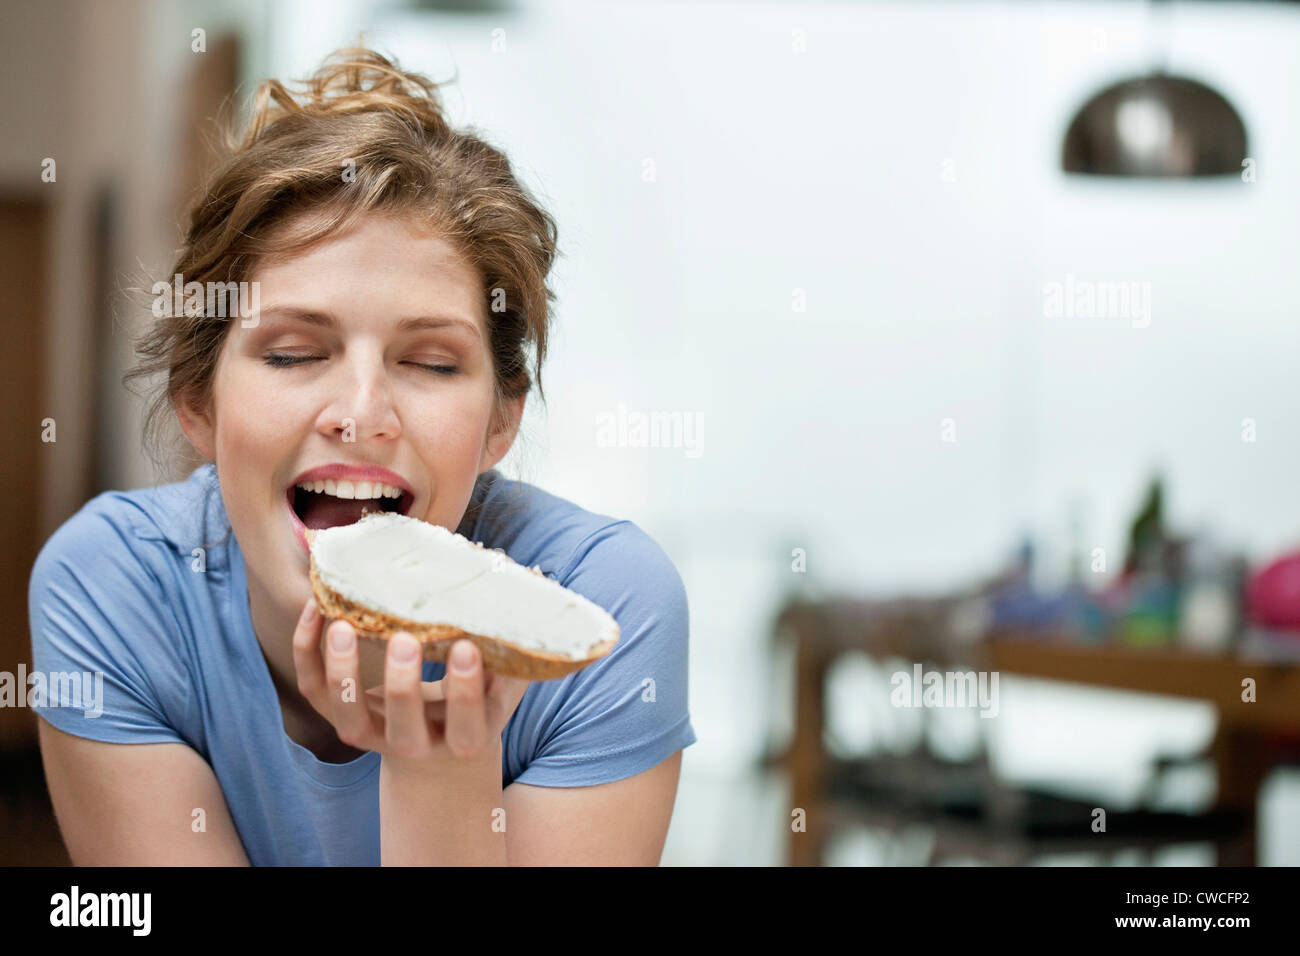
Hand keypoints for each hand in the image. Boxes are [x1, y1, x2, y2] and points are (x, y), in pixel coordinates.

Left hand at [290, 597, 530, 768]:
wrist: (439, 751)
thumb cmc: (478, 700)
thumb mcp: (504, 681)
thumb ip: (518, 640)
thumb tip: (537, 577)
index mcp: (465, 738)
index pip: (466, 724)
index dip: (465, 691)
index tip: (465, 648)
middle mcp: (417, 745)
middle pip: (405, 727)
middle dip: (402, 684)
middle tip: (404, 638)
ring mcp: (374, 736)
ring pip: (349, 716)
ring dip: (344, 672)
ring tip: (342, 626)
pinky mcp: (342, 717)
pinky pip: (315, 692)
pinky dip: (309, 653)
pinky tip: (317, 612)